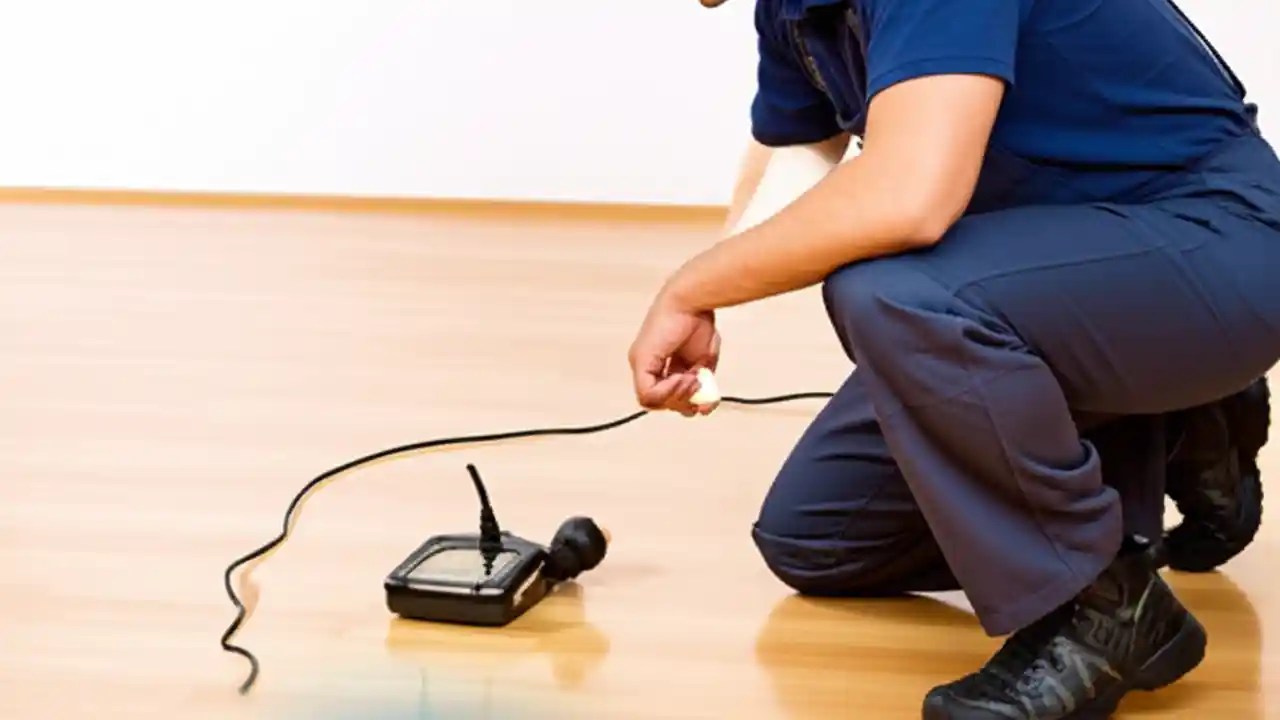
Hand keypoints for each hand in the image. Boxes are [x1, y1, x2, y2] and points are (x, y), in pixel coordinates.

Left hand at [628, 291, 720, 416]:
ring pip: (652, 401)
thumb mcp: (704, 361)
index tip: (703, 398)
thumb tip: (703, 408)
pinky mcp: (640, 361)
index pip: (666, 397)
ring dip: (677, 397)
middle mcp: (647, 366)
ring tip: (692, 381)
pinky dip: (668, 392)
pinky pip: (648, 394)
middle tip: (699, 389)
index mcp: (661, 365)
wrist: (691, 302)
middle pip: (659, 403)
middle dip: (683, 402)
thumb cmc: (698, 322)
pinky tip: (683, 378)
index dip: (685, 402)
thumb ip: (703, 384)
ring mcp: (641, 363)